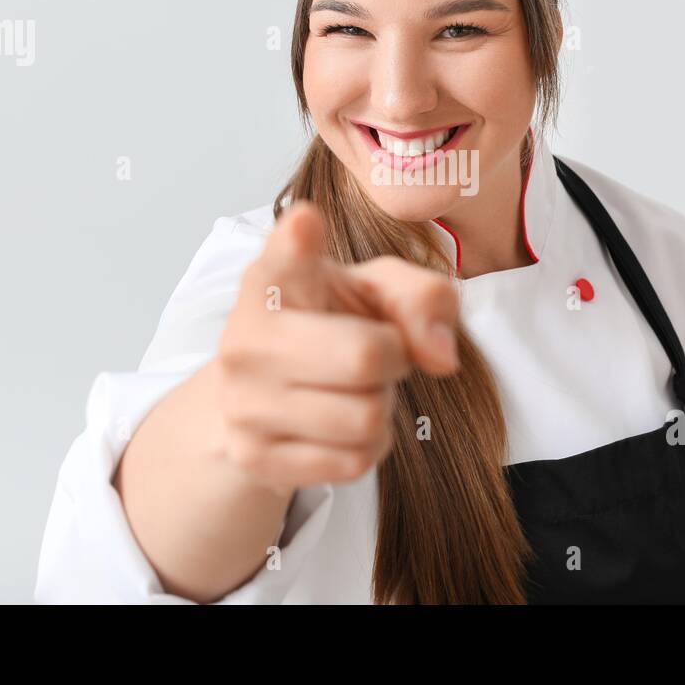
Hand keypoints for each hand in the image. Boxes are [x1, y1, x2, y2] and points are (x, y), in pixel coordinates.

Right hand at [200, 200, 459, 495]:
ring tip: (353, 389)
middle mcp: (246, 335)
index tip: (306, 222)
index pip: (287, 253)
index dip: (300, 238)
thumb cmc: (331, 322)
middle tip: (376, 353)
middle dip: (393, 359)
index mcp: (275, 276)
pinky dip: (367, 447)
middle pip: (367, 357)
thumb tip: (442, 357)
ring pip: (366, 418)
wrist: (264, 392)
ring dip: (380, 408)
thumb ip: (425, 298)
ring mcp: (242, 400)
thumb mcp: (379, 290)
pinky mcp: (253, 456)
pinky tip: (341, 424)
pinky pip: (353, 462)